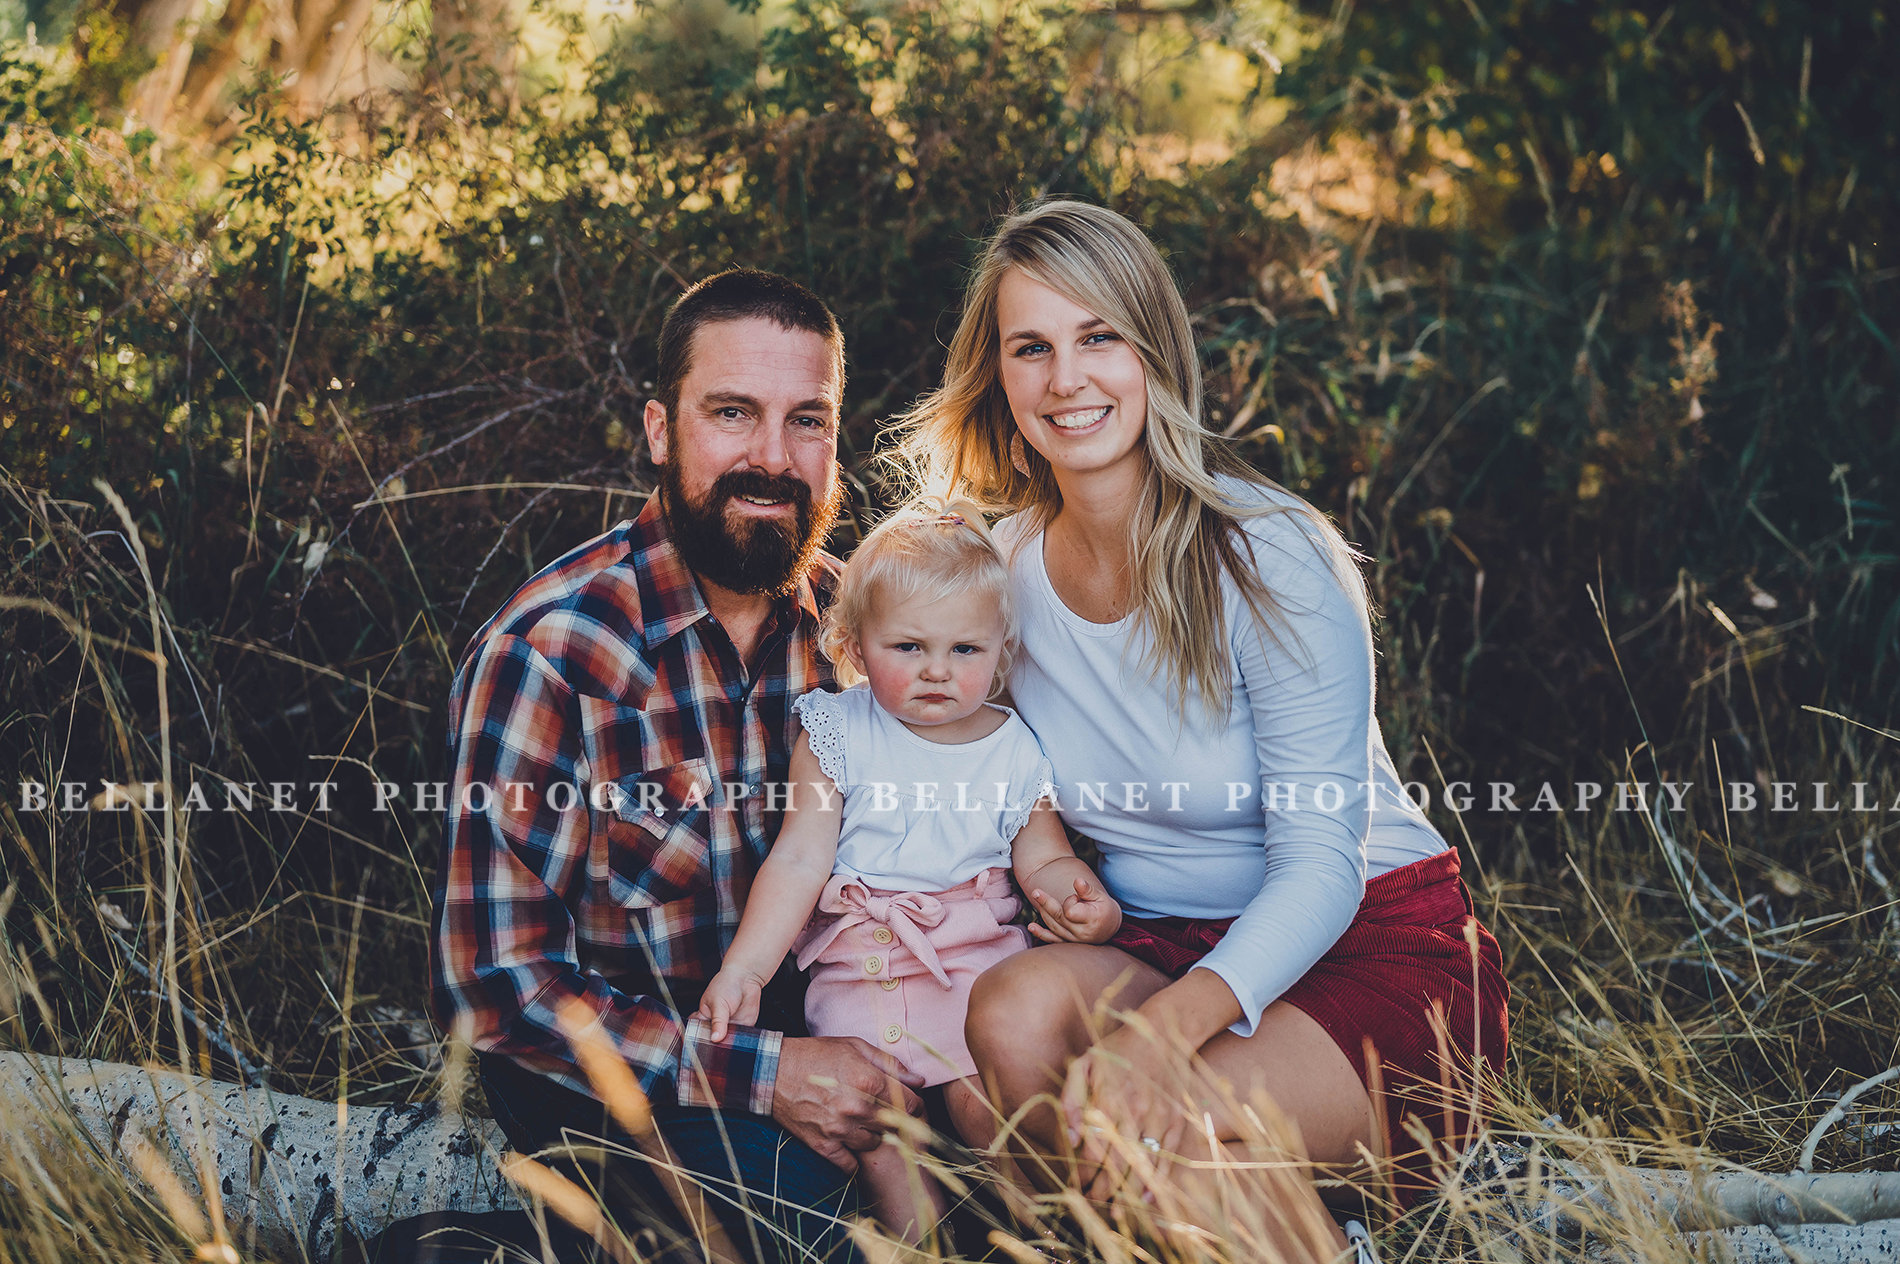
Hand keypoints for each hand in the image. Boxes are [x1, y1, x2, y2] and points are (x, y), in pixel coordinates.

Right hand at [692, 969, 762, 1042]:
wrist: (747, 978)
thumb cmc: (727, 984)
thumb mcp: (718, 1002)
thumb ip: (718, 1021)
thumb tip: (715, 1038)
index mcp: (702, 1018)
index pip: (695, 1033)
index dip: (697, 1040)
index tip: (700, 1045)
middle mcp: (715, 1025)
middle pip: (711, 1041)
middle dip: (713, 1046)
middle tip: (716, 1047)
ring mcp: (728, 1028)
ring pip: (726, 1043)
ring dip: (727, 1045)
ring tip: (727, 1044)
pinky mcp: (742, 1028)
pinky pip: (740, 1039)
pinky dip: (740, 1042)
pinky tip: (739, 1041)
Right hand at [772, 1036, 925, 1174]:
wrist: (773, 1071)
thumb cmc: (815, 1054)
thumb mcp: (854, 1047)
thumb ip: (889, 1064)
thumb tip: (919, 1079)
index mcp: (868, 1081)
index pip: (909, 1102)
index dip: (913, 1102)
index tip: (910, 1102)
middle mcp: (857, 1108)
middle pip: (895, 1125)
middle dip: (896, 1118)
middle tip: (888, 1111)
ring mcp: (839, 1129)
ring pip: (875, 1143)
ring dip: (875, 1135)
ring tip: (865, 1122)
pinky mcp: (823, 1145)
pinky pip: (850, 1165)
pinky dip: (854, 1159)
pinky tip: (851, 1145)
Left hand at [1028, 876, 1122, 944]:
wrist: (1108, 928)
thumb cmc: (1104, 909)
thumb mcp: (1100, 897)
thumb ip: (1087, 890)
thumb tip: (1077, 880)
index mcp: (1091, 920)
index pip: (1070, 911)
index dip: (1070, 901)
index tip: (1076, 897)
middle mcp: (1081, 933)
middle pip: (1058, 917)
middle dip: (1046, 902)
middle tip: (1036, 891)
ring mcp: (1074, 940)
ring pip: (1053, 925)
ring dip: (1043, 911)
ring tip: (1036, 895)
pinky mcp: (1067, 943)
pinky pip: (1052, 940)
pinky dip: (1041, 934)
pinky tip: (1031, 927)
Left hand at [1060, 1020, 1186, 1200]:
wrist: (1161, 1034)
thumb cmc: (1116, 1051)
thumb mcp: (1085, 1064)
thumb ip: (1072, 1098)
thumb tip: (1073, 1136)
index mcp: (1110, 1097)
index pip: (1095, 1147)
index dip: (1085, 1172)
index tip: (1077, 1187)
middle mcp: (1136, 1110)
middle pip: (1118, 1162)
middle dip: (1103, 1189)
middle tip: (1092, 1203)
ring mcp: (1160, 1118)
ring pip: (1143, 1165)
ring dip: (1128, 1193)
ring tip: (1114, 1210)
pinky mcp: (1177, 1122)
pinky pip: (1167, 1159)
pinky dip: (1156, 1182)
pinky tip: (1144, 1198)